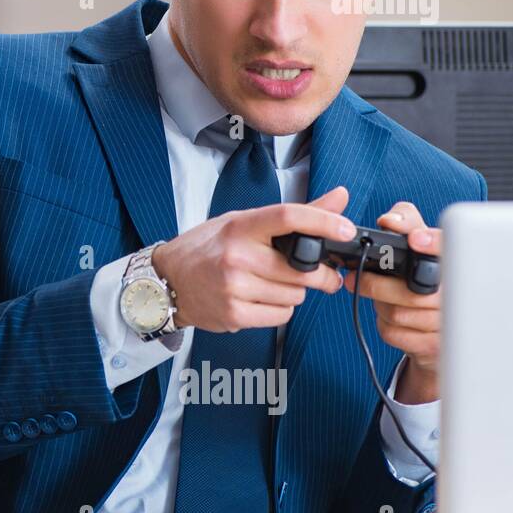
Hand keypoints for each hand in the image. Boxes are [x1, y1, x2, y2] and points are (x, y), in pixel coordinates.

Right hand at [151, 186, 352, 333]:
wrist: (166, 281)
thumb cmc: (206, 248)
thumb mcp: (242, 223)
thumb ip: (293, 216)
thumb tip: (340, 197)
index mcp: (240, 227)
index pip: (288, 217)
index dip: (324, 222)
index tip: (346, 230)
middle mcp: (236, 256)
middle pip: (303, 268)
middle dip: (321, 274)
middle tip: (324, 273)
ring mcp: (234, 287)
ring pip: (295, 295)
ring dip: (295, 292)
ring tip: (273, 284)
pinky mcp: (235, 314)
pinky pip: (281, 315)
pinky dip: (281, 309)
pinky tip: (263, 299)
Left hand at [342, 200, 440, 401]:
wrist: (443, 327)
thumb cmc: (426, 276)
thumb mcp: (419, 242)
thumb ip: (405, 222)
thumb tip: (389, 220)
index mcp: (456, 261)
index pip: (452, 247)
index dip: (433, 242)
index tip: (415, 239)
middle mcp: (462, 292)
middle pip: (411, 290)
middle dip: (376, 285)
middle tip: (356, 278)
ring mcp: (453, 322)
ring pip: (398, 313)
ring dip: (382, 305)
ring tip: (385, 299)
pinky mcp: (438, 345)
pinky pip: (395, 333)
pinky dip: (385, 325)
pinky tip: (394, 319)